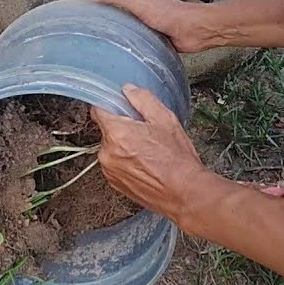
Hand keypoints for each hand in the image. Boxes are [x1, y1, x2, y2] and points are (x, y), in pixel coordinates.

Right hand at [88, 0, 217, 53]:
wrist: (195, 31)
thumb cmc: (172, 15)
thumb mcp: (138, 4)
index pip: (119, 0)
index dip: (105, 5)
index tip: (91, 12)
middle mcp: (148, 11)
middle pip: (126, 17)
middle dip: (115, 23)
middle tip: (98, 33)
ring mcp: (154, 26)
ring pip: (135, 31)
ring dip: (127, 37)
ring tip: (111, 45)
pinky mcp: (160, 40)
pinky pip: (145, 44)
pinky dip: (138, 48)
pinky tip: (131, 54)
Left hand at [89, 84, 219, 222]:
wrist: (184, 193)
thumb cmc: (177, 160)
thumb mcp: (165, 120)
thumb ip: (143, 99)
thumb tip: (129, 91)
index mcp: (116, 134)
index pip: (98, 110)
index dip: (111, 106)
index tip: (121, 107)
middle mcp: (107, 154)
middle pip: (107, 130)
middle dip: (122, 128)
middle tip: (145, 133)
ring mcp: (109, 171)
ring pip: (111, 149)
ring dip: (124, 147)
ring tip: (149, 152)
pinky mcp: (115, 184)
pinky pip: (115, 165)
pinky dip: (126, 163)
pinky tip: (146, 164)